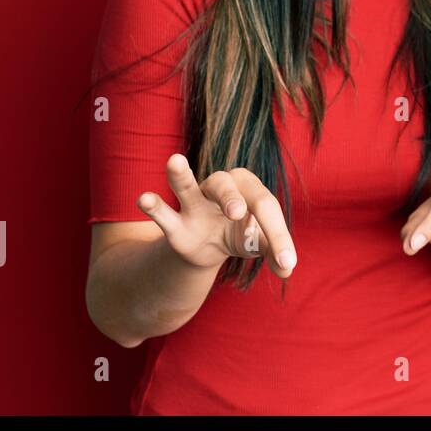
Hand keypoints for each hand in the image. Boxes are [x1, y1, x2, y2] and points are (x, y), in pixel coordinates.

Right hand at [137, 153, 297, 278]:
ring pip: (187, 185)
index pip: (265, 207)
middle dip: (232, 198)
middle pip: (228, 187)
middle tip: (236, 213)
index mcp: (250, 189)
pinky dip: (153, 205)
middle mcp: (222, 187)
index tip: (286, 263)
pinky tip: (144, 198)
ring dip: (181, 175)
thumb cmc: (240, 235)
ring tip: (175, 161)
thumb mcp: (257, 243)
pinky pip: (162, 212)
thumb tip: (287, 269)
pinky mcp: (174, 222)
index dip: (278, 235)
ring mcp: (194, 203)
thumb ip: (273, 252)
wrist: (210, 245)